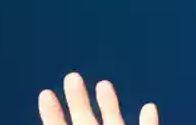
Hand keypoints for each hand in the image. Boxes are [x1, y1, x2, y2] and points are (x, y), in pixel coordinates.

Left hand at [39, 73, 157, 124]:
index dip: (52, 113)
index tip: (45, 93)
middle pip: (85, 120)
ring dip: (110, 104)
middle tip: (71, 76)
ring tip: (104, 83)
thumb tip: (50, 111)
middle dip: (78, 98)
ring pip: (114, 123)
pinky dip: (149, 121)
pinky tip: (150, 107)